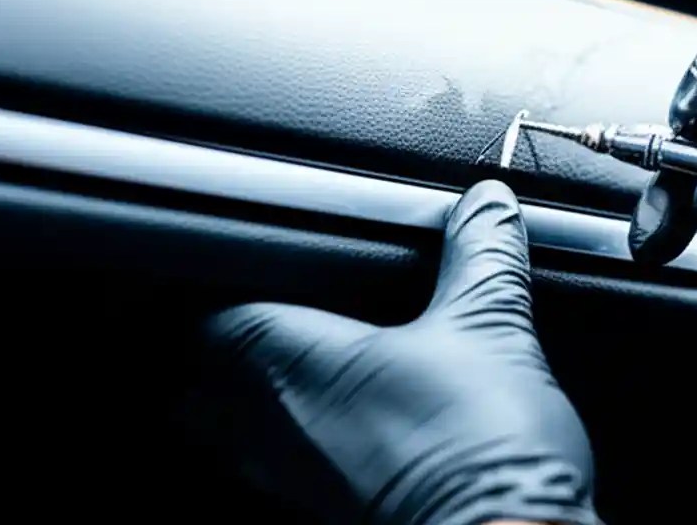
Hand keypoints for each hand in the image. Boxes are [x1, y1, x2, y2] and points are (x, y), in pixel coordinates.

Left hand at [193, 181, 595, 524]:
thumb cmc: (477, 448)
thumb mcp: (489, 326)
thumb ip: (481, 255)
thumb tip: (486, 204)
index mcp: (295, 365)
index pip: (214, 320)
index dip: (218, 290)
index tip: (239, 271)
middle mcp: (279, 429)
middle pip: (207, 389)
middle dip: (226, 357)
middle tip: (261, 320)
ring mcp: (300, 484)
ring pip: (239, 443)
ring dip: (253, 410)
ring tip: (293, 379)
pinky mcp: (333, 519)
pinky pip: (286, 480)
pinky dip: (300, 453)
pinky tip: (345, 440)